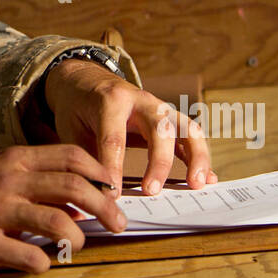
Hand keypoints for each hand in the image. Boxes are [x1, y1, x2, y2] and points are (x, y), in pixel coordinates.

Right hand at [0, 144, 128, 273]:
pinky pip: (30, 256)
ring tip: (76, 245)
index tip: (115, 189)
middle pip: (73, 187)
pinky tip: (42, 261)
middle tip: (118, 223)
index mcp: (14, 159)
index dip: (101, 172)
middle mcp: (8, 180)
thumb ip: (36, 180)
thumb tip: (79, 202)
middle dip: (105, 207)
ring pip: (57, 222)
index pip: (71, 156)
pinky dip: (45, 262)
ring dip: (77, 239)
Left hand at [44, 59, 217, 195]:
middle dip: (158, 162)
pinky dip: (200, 157)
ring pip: (187, 127)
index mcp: (110, 100)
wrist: (87, 81)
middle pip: (159, 128)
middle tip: (152, 192)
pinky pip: (192, 135)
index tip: (112, 196)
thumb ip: (84, 159)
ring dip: (195, 157)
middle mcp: (141, 100)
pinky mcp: (170, 118)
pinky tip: (207, 179)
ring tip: (196, 185)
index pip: (114, 137)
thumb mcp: (70, 129)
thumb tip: (94, 195)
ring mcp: (160, 107)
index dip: (114, 168)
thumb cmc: (78, 108)